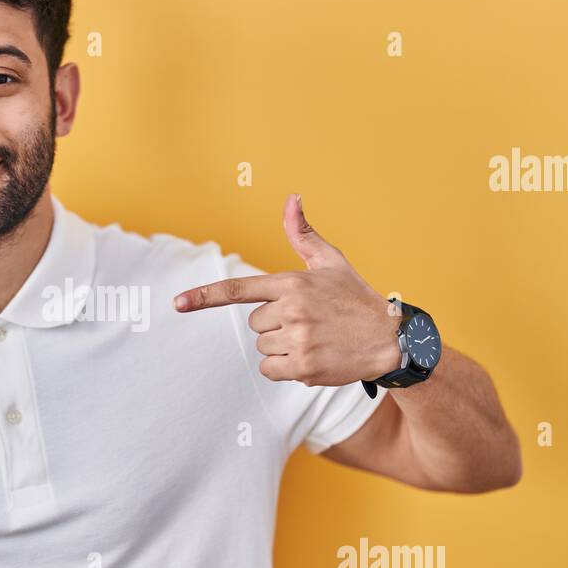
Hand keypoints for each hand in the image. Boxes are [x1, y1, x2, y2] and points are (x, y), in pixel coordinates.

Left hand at [173, 194, 399, 387]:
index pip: (238, 289)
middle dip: (275, 324)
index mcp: (292, 283)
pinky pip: (270, 369)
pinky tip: (312, 357)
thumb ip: (303, 234)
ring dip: (282, 346)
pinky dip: (285, 368)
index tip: (177, 304)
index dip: (204, 297)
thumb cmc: (356, 298)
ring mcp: (298, 340)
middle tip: (308, 322)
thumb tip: (291, 198)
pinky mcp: (304, 366)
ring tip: (314, 339)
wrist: (390, 340)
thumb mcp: (331, 262)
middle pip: (255, 323)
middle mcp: (292, 310)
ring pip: (262, 347)